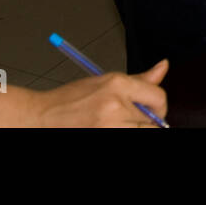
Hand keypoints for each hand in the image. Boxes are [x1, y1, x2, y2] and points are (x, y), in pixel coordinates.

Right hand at [30, 59, 168, 126]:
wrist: (41, 118)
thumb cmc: (70, 100)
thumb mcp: (105, 81)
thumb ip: (138, 80)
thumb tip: (164, 67)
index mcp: (117, 85)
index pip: (158, 97)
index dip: (158, 104)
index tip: (151, 108)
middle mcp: (116, 106)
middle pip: (154, 121)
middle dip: (149, 121)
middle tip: (135, 119)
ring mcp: (110, 127)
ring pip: (144, 131)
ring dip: (138, 129)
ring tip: (121, 123)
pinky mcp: (105, 137)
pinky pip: (130, 137)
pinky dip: (125, 133)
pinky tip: (113, 128)